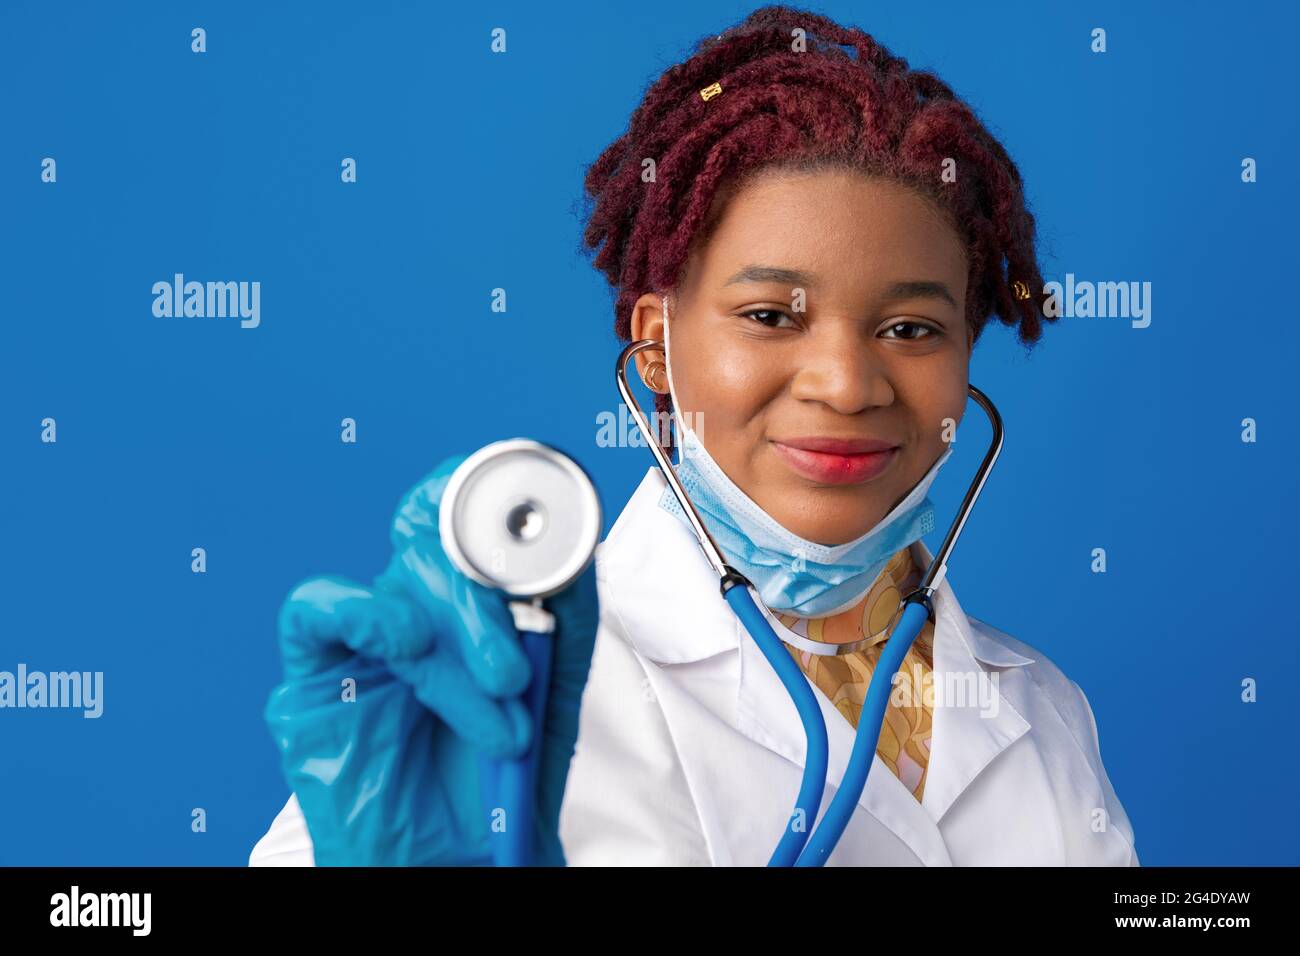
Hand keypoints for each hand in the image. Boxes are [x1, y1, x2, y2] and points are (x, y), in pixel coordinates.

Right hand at [263, 455, 599, 864]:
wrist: (461, 862)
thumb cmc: (501, 785)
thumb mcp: (552, 697)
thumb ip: (564, 624)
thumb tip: (574, 555)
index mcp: (473, 606)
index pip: (471, 520)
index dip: (499, 502)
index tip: (550, 531)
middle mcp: (419, 610)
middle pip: (438, 538)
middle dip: (485, 585)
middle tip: (518, 650)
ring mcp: (364, 639)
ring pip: (399, 581)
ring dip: (454, 638)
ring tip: (497, 698)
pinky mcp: (313, 678)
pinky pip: (314, 608)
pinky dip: (358, 608)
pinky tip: (403, 640)